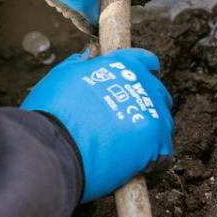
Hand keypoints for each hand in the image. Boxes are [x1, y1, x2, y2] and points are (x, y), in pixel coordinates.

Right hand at [22, 48, 173, 202]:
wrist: (54, 147)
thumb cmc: (52, 110)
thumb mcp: (61, 76)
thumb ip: (80, 64)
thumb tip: (88, 56)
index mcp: (122, 65)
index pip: (145, 60)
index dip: (141, 71)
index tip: (133, 82)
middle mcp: (142, 85)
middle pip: (157, 92)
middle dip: (145, 101)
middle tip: (123, 117)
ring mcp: (152, 114)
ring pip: (162, 121)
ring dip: (148, 129)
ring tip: (124, 142)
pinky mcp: (157, 143)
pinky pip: (163, 151)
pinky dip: (151, 157)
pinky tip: (131, 160)